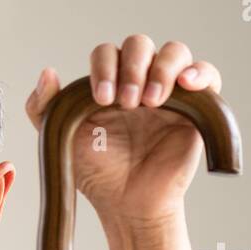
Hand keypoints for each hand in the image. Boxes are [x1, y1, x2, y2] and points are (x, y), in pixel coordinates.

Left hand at [24, 36, 222, 225]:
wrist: (126, 204)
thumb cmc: (96, 173)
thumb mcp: (58, 139)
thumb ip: (42, 108)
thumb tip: (48, 72)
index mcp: (109, 84)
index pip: (108, 53)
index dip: (104, 67)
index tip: (101, 99)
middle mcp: (139, 82)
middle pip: (140, 44)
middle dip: (131, 68)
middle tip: (126, 104)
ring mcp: (169, 92)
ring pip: (174, 52)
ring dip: (161, 69)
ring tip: (150, 102)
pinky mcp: (196, 108)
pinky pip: (207, 75)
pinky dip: (200, 72)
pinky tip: (186, 84)